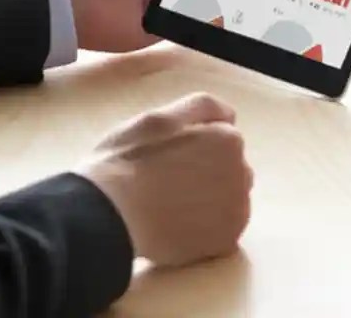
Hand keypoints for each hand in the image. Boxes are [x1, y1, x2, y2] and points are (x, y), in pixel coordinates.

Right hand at [77, 93, 253, 266]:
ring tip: (168, 209)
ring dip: (207, 203)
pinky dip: (204, 231)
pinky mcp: (225, 242)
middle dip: (206, 174)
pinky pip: (220, 232)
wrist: (108, 217)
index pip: (220, 139)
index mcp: (228, 139)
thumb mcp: (158, 118)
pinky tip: (175, 230)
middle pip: (228, 170)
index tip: (165, 160)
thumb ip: (201, 107)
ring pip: (226, 201)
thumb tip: (231, 116)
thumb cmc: (126, 162)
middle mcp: (243, 174)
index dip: (191, 148)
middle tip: (165, 185)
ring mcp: (236, 211)